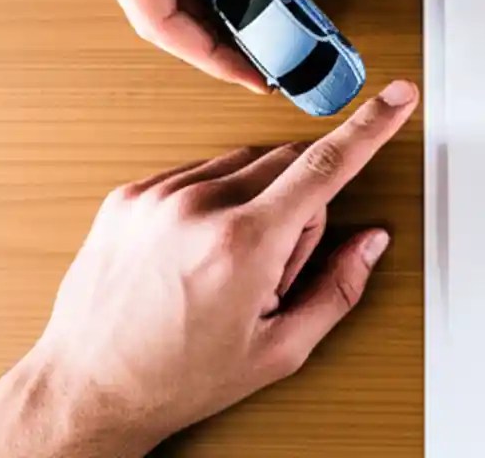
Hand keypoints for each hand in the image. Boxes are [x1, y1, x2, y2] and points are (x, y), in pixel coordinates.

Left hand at [0, 80, 418, 456]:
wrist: (89, 385)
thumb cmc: (178, 377)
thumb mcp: (278, 349)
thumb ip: (336, 288)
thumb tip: (370, 242)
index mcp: (242, 245)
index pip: (324, 167)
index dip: (370, 127)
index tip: (395, 98)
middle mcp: (196, 208)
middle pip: (286, 164)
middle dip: (298, 206)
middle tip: (273, 268)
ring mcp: (156, 197)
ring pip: (242, 164)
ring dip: (254, 200)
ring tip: (226, 264)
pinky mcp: (128, 195)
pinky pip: (196, 173)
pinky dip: (212, 201)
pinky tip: (197, 250)